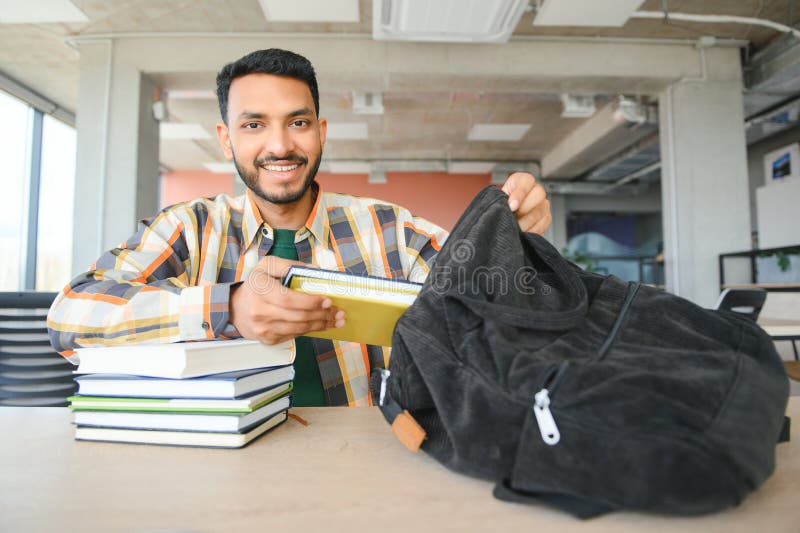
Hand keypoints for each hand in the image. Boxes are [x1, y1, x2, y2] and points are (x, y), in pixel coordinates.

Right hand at [229, 256, 343, 344]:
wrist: (235, 308)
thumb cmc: (256, 285)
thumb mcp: (267, 266)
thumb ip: (289, 265)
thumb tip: (316, 271)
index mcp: (260, 290)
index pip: (288, 300)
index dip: (310, 302)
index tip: (327, 300)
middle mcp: (260, 311)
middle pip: (297, 317)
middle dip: (322, 315)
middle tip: (339, 312)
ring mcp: (263, 328)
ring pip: (298, 329)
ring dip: (321, 325)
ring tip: (336, 320)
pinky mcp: (267, 339)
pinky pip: (294, 335)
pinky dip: (310, 330)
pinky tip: (322, 325)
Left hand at [501, 172, 550, 233]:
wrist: (504, 217)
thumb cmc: (501, 205)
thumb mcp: (498, 198)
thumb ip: (503, 199)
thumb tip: (510, 207)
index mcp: (523, 180)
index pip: (527, 181)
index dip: (520, 194)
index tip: (512, 206)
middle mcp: (536, 190)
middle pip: (538, 194)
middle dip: (524, 209)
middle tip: (513, 218)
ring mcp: (543, 204)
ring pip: (540, 212)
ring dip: (525, 222)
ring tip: (514, 227)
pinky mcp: (546, 218)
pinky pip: (542, 224)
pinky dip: (531, 230)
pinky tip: (522, 232)